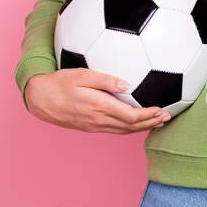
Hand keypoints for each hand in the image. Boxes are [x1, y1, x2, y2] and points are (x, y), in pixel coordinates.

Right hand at [24, 69, 171, 134]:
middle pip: (131, 127)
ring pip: (123, 131)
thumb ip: (104, 80)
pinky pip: (114, 130)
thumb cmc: (59, 83)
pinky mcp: (89, 127)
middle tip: (166, 117)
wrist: (39, 99)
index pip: (130, 116)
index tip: (161, 110)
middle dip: (150, 122)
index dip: (148, 115)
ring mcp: (93, 126)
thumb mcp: (81, 75)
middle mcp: (98, 120)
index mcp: (98, 106)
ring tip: (157, 122)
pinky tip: (136, 123)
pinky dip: (129, 128)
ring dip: (142, 128)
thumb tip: (126, 84)